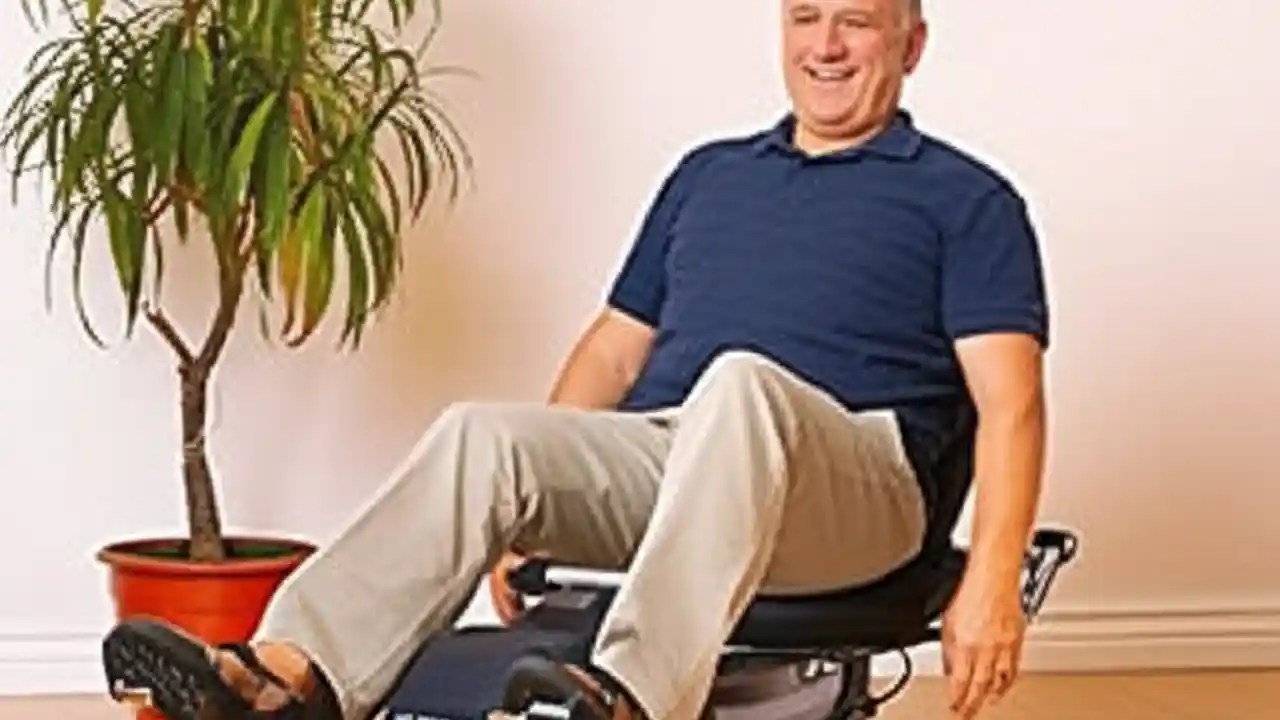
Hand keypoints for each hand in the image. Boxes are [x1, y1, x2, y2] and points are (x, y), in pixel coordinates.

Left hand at [940, 572, 1026, 717]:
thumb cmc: (970, 593)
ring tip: (983, 705)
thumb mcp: (947, 623)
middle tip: (965, 715)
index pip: (960, 681)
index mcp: (965, 644)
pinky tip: (1001, 688)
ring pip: (997, 681)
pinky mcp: (1016, 642)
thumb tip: (949, 669)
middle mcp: (985, 649)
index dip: (956, 699)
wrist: (993, 577)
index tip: (953, 708)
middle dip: (971, 704)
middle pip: (979, 686)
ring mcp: (1003, 647)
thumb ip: (948, 650)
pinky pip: (1012, 669)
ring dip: (989, 696)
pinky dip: (1007, 683)